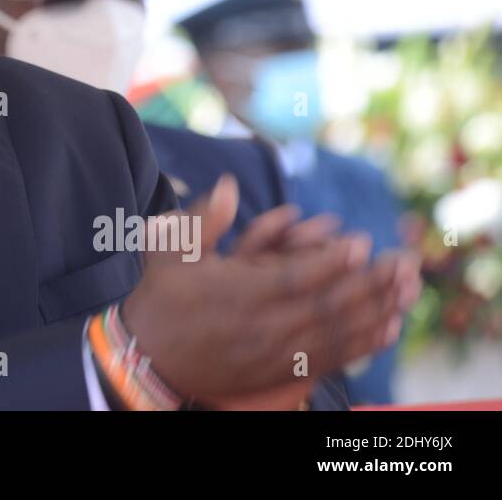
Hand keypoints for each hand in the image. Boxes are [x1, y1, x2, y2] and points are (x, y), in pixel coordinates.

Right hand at [120, 176, 419, 405]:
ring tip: (405, 291)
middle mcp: (258, 326)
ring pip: (334, 334)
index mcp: (233, 293)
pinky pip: (329, 358)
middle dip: (368, 284)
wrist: (149, 357)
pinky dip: (363, 344)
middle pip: (325, 307)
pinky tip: (387, 328)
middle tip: (402, 262)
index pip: (293, 277)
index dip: (330, 261)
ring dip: (375, 312)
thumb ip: (202, 218)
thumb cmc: (161, 297)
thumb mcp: (170, 249)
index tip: (359, 241)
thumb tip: (226, 185)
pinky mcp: (277, 370)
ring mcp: (270, 353)